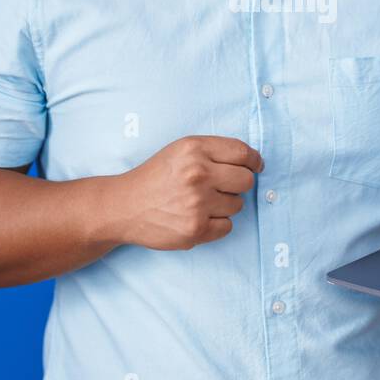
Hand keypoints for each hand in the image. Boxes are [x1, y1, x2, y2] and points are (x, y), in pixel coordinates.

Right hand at [111, 136, 262, 250]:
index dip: (254, 161)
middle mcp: (197, 174)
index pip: (243, 153)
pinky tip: (198, 217)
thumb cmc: (155, 177)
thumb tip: (252, 163)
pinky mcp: (195, 230)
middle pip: (246, 181)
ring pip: (238, 205)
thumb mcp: (180, 150)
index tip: (255, 167)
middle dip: (238, 184)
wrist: (123, 206)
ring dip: (225, 205)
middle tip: (222, 187)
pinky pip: (228, 227)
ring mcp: (197, 204)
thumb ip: (213, 152)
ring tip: (200, 202)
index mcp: (194, 149)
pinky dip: (217, 224)